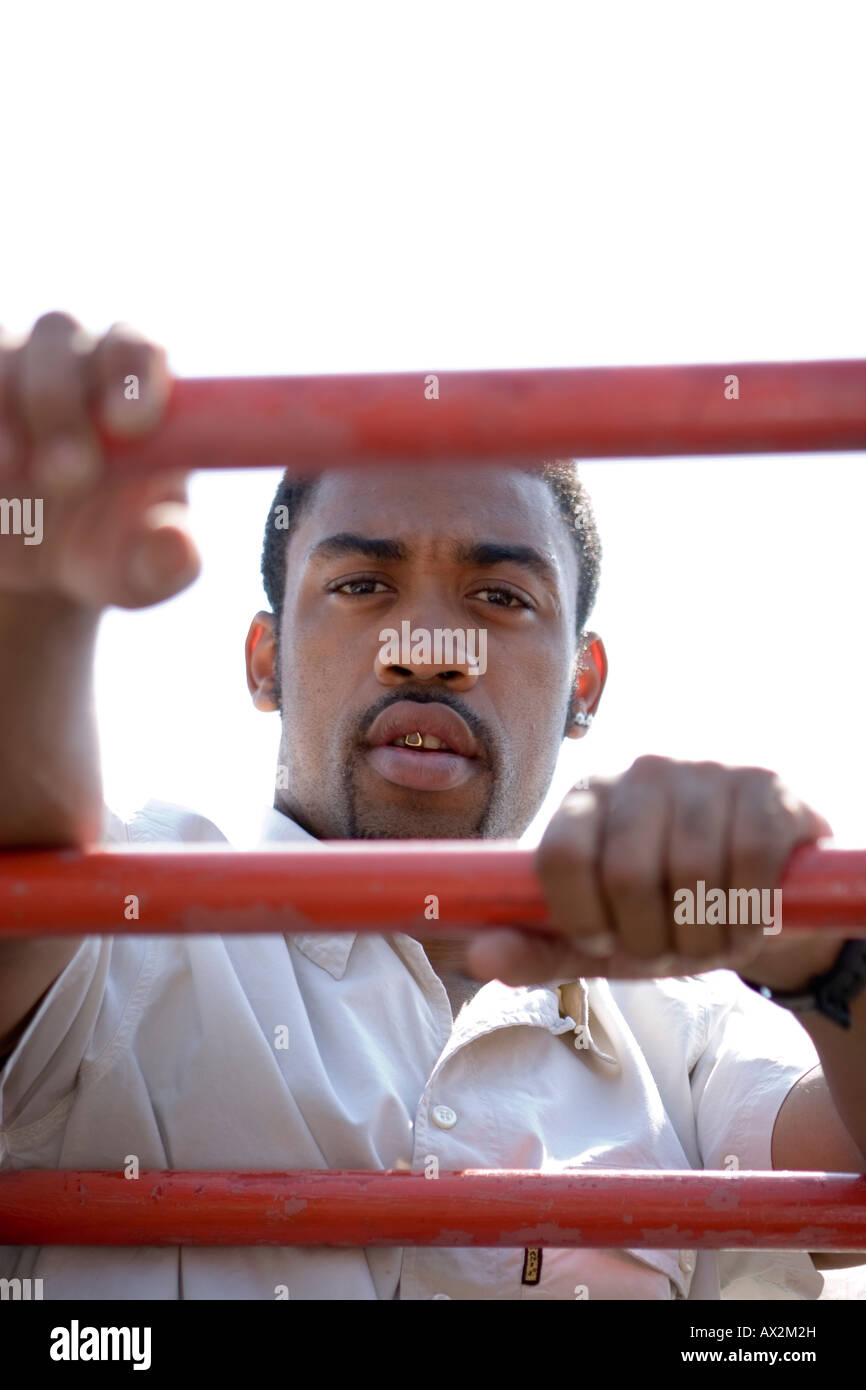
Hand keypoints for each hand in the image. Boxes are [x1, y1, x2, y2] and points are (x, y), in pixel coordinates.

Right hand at [0, 311, 198, 608]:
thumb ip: (165, 561)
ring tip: (12, 467)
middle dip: (60, 402)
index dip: (133, 373)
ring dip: (5, 406)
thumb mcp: (137, 572)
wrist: (36, 570)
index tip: (130, 425)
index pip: (137, 348)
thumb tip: (176, 544)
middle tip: (68, 475)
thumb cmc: (106, 554)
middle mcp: (70, 364)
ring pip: (1, 355)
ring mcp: (9, 372)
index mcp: (134, 392)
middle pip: (59, 336)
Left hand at [466, 755, 840, 987]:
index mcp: (588, 797)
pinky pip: (748, 862)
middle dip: (647, 938)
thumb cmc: (665, 915)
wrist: (763, 897)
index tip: (603, 942)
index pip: (561, 854)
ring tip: (705, 942)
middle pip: (626, 872)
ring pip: (690, 872)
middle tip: (664, 953)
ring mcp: (706, 774)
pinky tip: (745, 925)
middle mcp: (642, 773)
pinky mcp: (765, 789)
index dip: (580, 916)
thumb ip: (538, 949)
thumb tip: (477, 959)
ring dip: (700, 936)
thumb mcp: (600, 940)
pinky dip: (746, 916)